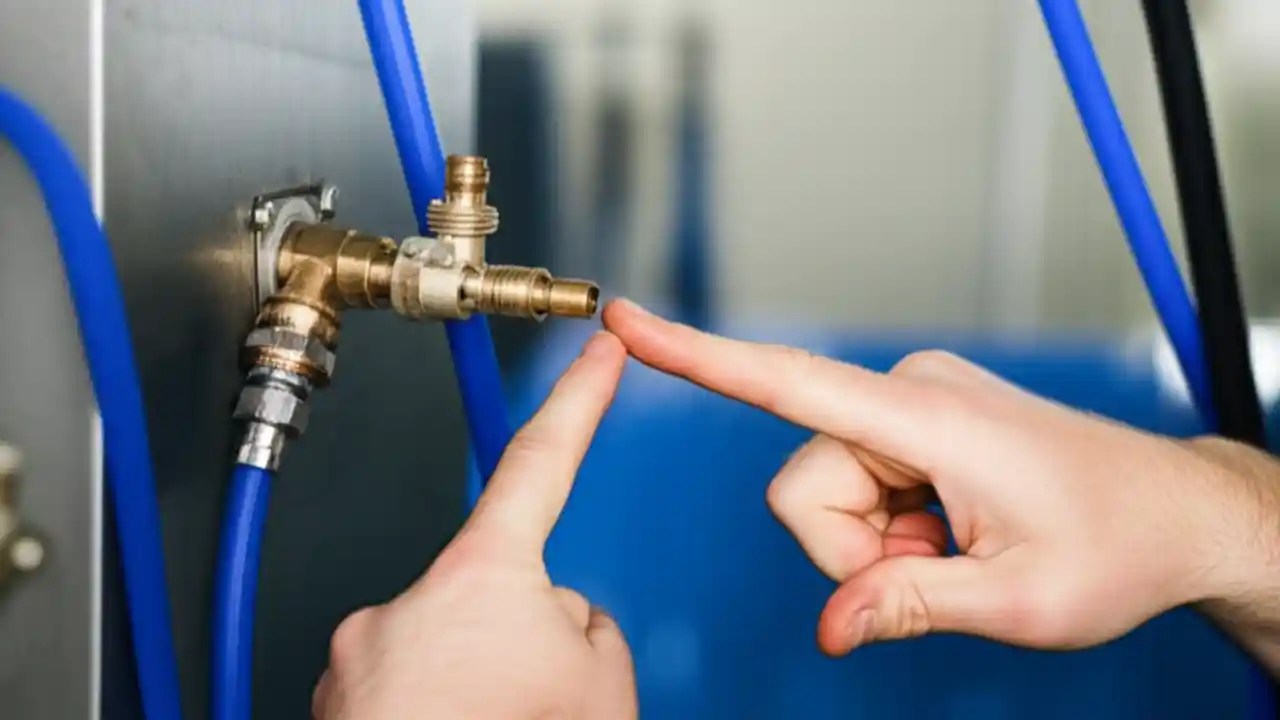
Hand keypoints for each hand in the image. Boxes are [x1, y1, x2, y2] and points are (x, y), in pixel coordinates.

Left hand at [312, 333, 636, 718]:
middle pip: (497, 586)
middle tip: (540, 698)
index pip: (545, 460)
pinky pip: (402, 686)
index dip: (581, 397)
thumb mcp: (604, 688)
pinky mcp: (335, 702)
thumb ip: (587, 626)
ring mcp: (363, 655)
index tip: (600, 344)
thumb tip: (556, 615)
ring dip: (475, 679)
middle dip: (525, 630)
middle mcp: (408, 601)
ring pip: (448, 644)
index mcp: (484, 577)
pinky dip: (431, 708)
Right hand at [604, 299, 1279, 668]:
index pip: (787, 381)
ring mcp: (907, 408)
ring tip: (956, 552)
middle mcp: (905, 394)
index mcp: (924, 416)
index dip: (699, 356)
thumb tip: (830, 628)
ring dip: (878, 547)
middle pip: (802, 489)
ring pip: (824, 496)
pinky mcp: (911, 426)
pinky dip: (891, 533)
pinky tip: (952, 536)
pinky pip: (855, 490)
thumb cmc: (1116, 545)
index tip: (629, 321)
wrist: (1172, 513)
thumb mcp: (1017, 602)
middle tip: (939, 568)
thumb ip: (909, 607)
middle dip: (854, 553)